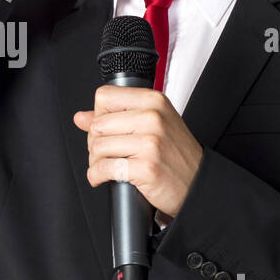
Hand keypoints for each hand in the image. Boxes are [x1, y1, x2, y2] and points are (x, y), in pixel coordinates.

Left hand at [73, 86, 202, 219]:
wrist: (198, 183)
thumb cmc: (175, 154)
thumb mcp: (152, 125)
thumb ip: (116, 117)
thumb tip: (81, 117)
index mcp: (153, 101)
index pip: (105, 97)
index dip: (98, 115)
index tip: (105, 129)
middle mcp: (153, 118)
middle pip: (98, 124)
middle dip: (94, 142)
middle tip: (105, 153)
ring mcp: (151, 142)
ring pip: (98, 147)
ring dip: (95, 161)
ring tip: (105, 166)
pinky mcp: (146, 167)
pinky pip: (105, 168)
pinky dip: (96, 176)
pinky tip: (102, 177)